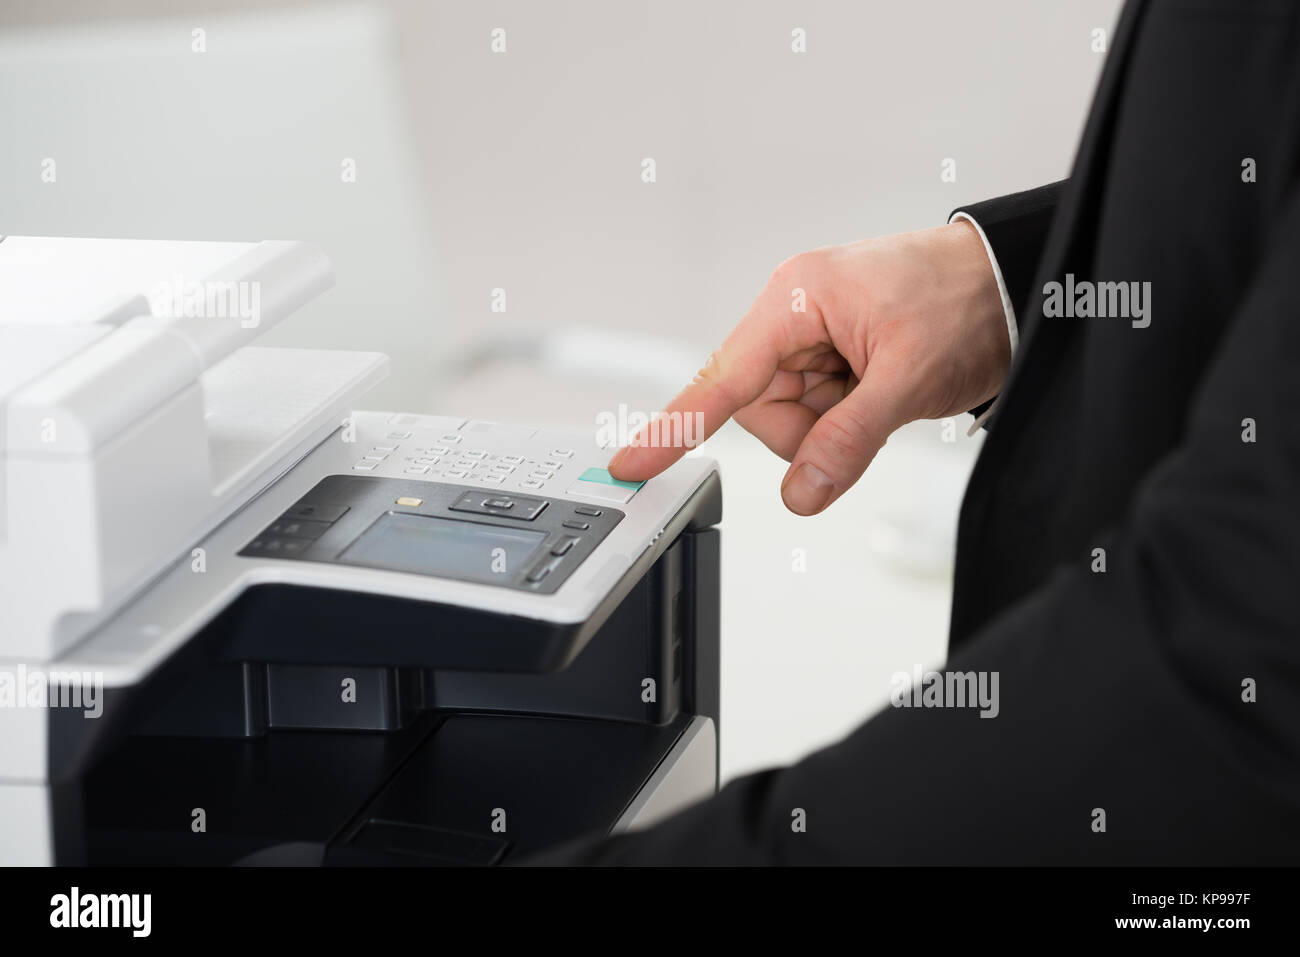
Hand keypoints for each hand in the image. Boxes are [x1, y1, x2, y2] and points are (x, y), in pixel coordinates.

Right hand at [606, 220, 1009, 514]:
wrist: (1015, 283)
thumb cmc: (965, 298)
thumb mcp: (909, 376)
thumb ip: (850, 438)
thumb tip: (802, 493)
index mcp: (796, 298)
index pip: (721, 378)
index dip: (675, 427)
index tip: (630, 464)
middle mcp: (794, 316)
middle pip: (761, 410)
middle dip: (811, 429)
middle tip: (871, 408)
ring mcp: (813, 340)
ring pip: (791, 419)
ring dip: (834, 426)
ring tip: (886, 390)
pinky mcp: (834, 360)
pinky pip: (818, 414)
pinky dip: (848, 419)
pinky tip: (884, 391)